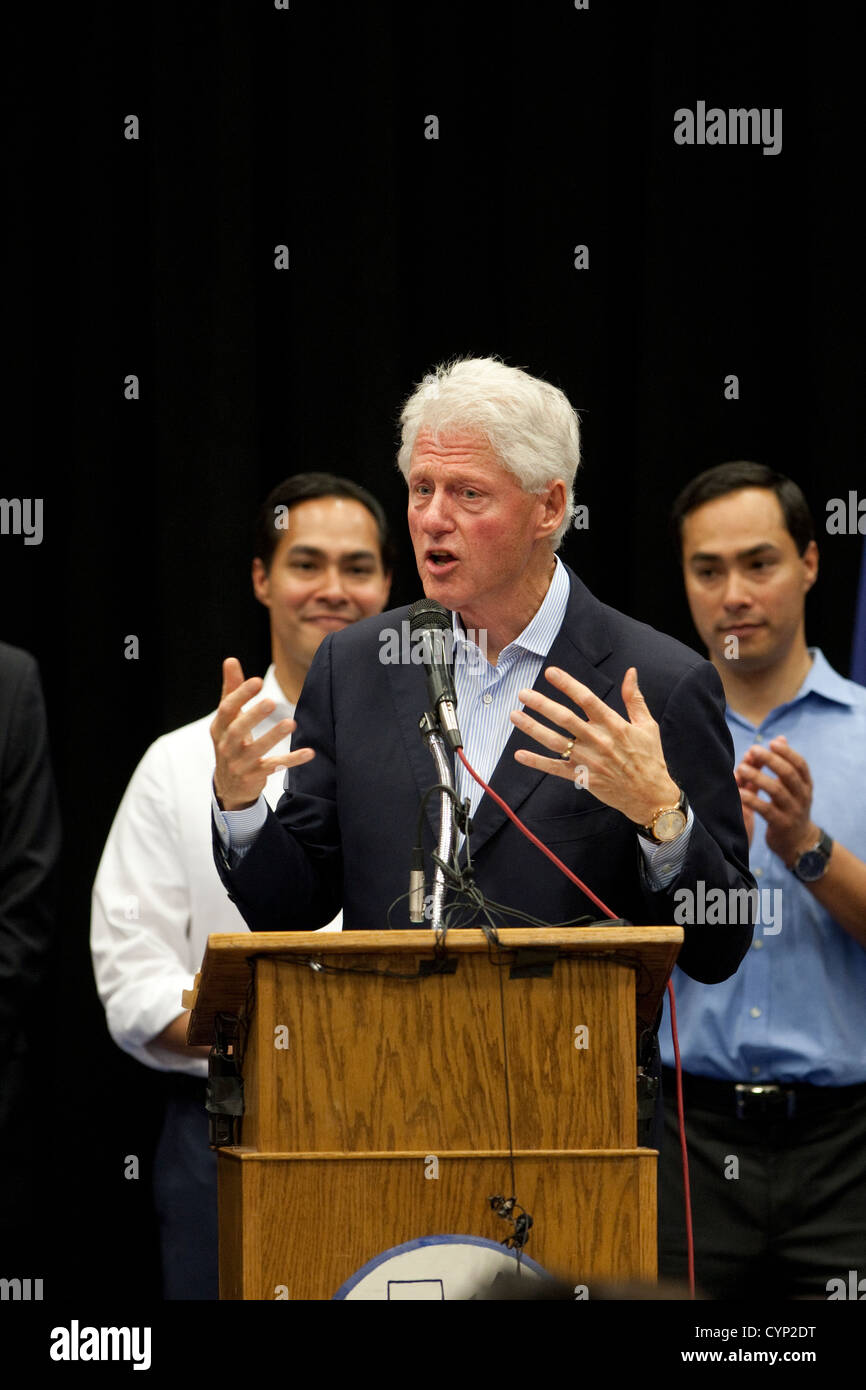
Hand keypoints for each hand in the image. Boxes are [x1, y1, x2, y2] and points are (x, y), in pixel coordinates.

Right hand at [210, 657, 313, 811]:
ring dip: (273, 736)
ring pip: (256, 750)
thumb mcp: (228, 718)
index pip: (227, 709)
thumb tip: (230, 660)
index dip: (241, 694)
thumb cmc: (231, 741)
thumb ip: (232, 689)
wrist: (229, 784)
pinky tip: (309, 752)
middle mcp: (226, 746)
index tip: (258, 681)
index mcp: (220, 727)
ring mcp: (239, 763)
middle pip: (238, 730)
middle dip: (254, 715)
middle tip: (272, 701)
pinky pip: (274, 767)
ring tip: (291, 722)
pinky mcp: (255, 776)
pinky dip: (292, 760)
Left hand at [510, 665, 679, 825]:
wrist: (650, 796)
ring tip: (515, 715)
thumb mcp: (647, 725)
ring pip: (555, 742)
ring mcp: (588, 760)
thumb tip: (631, 672)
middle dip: (542, 704)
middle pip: (565, 719)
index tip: (551, 673)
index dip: (568, 685)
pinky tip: (519, 754)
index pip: (587, 699)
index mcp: (614, 725)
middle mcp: (598, 741)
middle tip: (523, 693)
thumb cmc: (649, 758)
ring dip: (533, 728)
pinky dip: (537, 762)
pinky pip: (555, 768)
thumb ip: (634, 698)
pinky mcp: (582, 777)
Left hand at [735, 736, 816, 865]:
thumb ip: (786, 764)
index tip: (771, 743)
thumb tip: (779, 738)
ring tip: (741, 768)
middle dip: (770, 760)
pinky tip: (740, 792)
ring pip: (776, 790)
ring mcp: (793, 811)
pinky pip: (766, 809)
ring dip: (758, 777)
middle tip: (753, 750)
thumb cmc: (791, 808)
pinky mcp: (781, 825)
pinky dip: (752, 800)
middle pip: (788, 774)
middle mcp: (802, 797)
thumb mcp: (794, 788)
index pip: (800, 764)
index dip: (787, 752)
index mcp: (806, 785)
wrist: (799, 844)